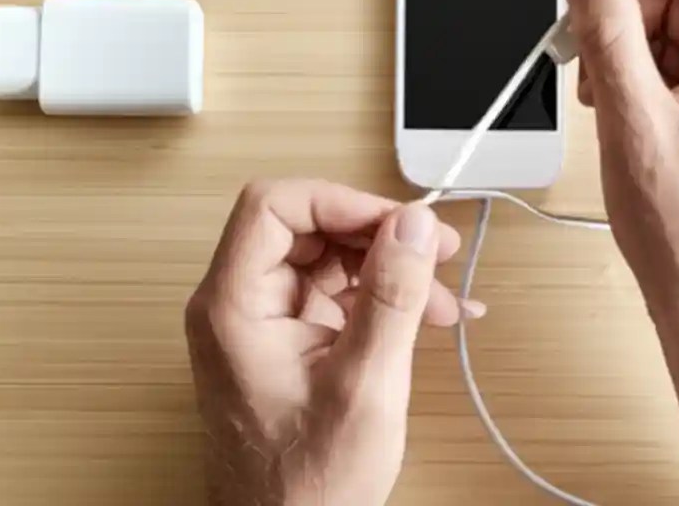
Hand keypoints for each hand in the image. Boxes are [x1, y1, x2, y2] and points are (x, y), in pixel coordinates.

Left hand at [185, 180, 481, 505]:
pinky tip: (427, 316)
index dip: (340, 201)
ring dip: (388, 267)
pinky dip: (381, 299)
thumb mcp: (364, 386)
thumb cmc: (308, 484)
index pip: (274, 207)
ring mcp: (262, 323)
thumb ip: (390, 297)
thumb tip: (412, 223)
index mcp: (234, 307)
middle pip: (304, 227)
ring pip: (326, 259)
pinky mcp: (286, 342)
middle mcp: (238, 306)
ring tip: (444, 296)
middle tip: (437, 250)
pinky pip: (333, 295)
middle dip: (376, 233)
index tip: (399, 222)